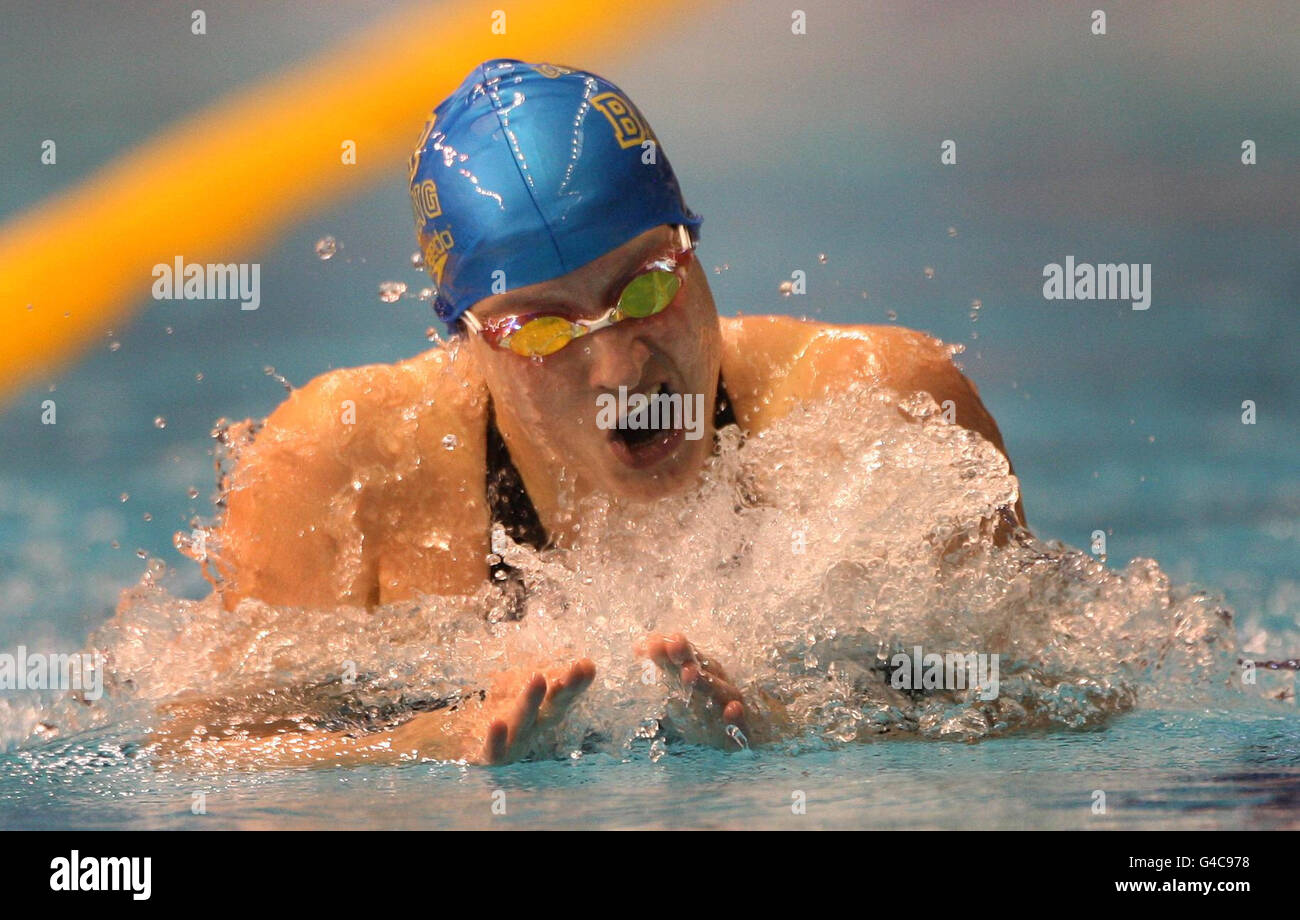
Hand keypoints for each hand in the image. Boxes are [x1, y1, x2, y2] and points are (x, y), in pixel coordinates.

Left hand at [477, 658, 595, 764]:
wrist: (464, 746)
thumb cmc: (495, 710)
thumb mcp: (514, 683)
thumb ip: (538, 668)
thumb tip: (572, 654)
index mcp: (543, 708)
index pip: (563, 692)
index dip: (577, 681)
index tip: (588, 665)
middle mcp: (534, 726)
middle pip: (553, 707)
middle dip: (567, 689)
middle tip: (578, 668)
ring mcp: (513, 741)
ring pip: (524, 722)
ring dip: (532, 702)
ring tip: (538, 677)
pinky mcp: (490, 756)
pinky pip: (494, 750)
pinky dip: (497, 739)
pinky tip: (496, 722)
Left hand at [638, 633, 748, 747]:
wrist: (740, 737)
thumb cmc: (705, 710)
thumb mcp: (682, 688)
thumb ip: (665, 667)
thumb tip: (638, 646)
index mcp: (705, 673)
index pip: (688, 657)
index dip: (671, 648)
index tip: (653, 641)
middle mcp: (718, 685)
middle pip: (705, 668)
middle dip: (687, 657)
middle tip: (672, 647)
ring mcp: (731, 707)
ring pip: (722, 691)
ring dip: (706, 682)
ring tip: (689, 673)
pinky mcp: (741, 731)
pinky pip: (742, 724)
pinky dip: (738, 717)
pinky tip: (732, 710)